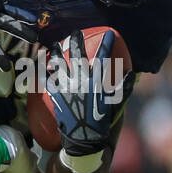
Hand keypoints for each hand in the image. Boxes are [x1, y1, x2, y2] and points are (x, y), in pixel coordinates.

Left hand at [45, 29, 127, 156]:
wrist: (84, 139)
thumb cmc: (102, 123)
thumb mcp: (118, 104)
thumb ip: (124, 88)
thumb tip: (131, 74)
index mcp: (99, 82)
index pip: (105, 56)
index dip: (108, 43)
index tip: (109, 34)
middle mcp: (82, 81)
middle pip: (78, 55)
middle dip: (77, 41)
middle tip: (75, 34)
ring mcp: (67, 87)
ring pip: (60, 64)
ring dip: (57, 53)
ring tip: (55, 46)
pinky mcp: (56, 96)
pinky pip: (47, 80)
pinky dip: (43, 71)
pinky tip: (40, 66)